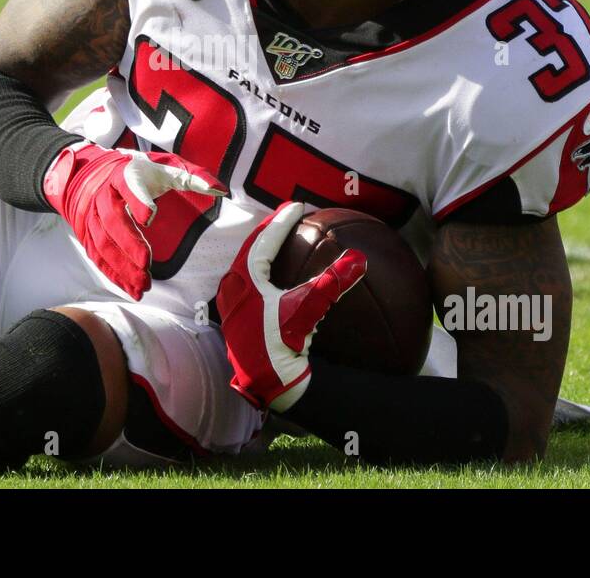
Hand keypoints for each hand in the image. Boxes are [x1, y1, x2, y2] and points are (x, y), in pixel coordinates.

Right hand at [43, 142, 225, 299]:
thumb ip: (193, 177)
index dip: (139, 200)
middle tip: (146, 264)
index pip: (129, 186)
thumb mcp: (165, 168)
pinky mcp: (89, 234)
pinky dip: (113, 274)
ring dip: (122, 265)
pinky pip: (98, 257)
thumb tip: (221, 190)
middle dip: (129, 243)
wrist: (94, 175)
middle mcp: (105, 196)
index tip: (151, 217)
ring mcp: (93, 217)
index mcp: (124, 175)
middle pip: (113, 220)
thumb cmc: (140, 174)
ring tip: (143, 284)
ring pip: (103, 243)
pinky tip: (130, 289)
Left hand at [216, 202, 366, 411]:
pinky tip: (278, 277)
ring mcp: (231, 303)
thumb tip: (359, 258)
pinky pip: (248, 283)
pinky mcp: (236, 318)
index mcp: (244, 279)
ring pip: (246, 266)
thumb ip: (332, 283)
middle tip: (286, 217)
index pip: (264, 240)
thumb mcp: (308, 310)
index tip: (297, 206)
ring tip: (280, 240)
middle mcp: (231, 287)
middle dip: (269, 231)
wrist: (266, 383)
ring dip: (262, 250)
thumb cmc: (281, 345)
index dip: (282, 221)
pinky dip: (262, 272)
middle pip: (250, 249)